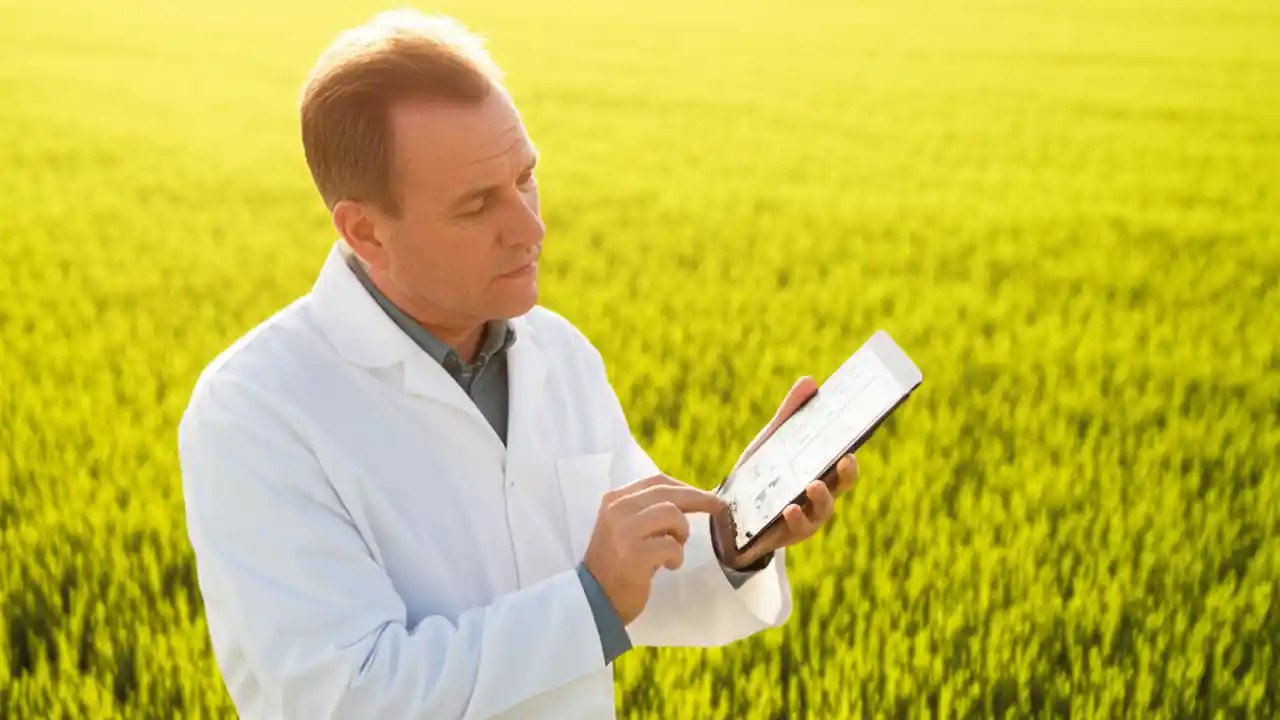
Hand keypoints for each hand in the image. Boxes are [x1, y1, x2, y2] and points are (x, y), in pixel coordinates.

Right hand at [582, 475, 727, 624]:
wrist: (593, 599)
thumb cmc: (615, 563)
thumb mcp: (625, 527)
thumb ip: (648, 511)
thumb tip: (691, 499)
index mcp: (615, 499)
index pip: (657, 482)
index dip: (686, 487)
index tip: (706, 496)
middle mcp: (618, 509)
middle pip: (668, 493)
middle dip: (699, 499)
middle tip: (719, 507)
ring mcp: (625, 531)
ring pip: (672, 515)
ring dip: (681, 533)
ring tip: (674, 551)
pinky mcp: (634, 554)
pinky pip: (671, 546)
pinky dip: (676, 557)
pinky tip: (667, 566)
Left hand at [711, 377, 861, 569]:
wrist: (730, 513)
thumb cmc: (760, 473)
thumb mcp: (772, 440)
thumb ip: (790, 413)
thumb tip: (809, 380)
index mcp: (821, 470)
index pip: (844, 459)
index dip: (853, 447)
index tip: (859, 433)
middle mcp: (820, 494)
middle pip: (843, 483)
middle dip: (848, 472)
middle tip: (846, 459)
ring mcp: (807, 516)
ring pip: (824, 509)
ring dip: (822, 497)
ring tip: (813, 485)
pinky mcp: (789, 533)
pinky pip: (798, 528)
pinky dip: (796, 518)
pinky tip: (789, 508)